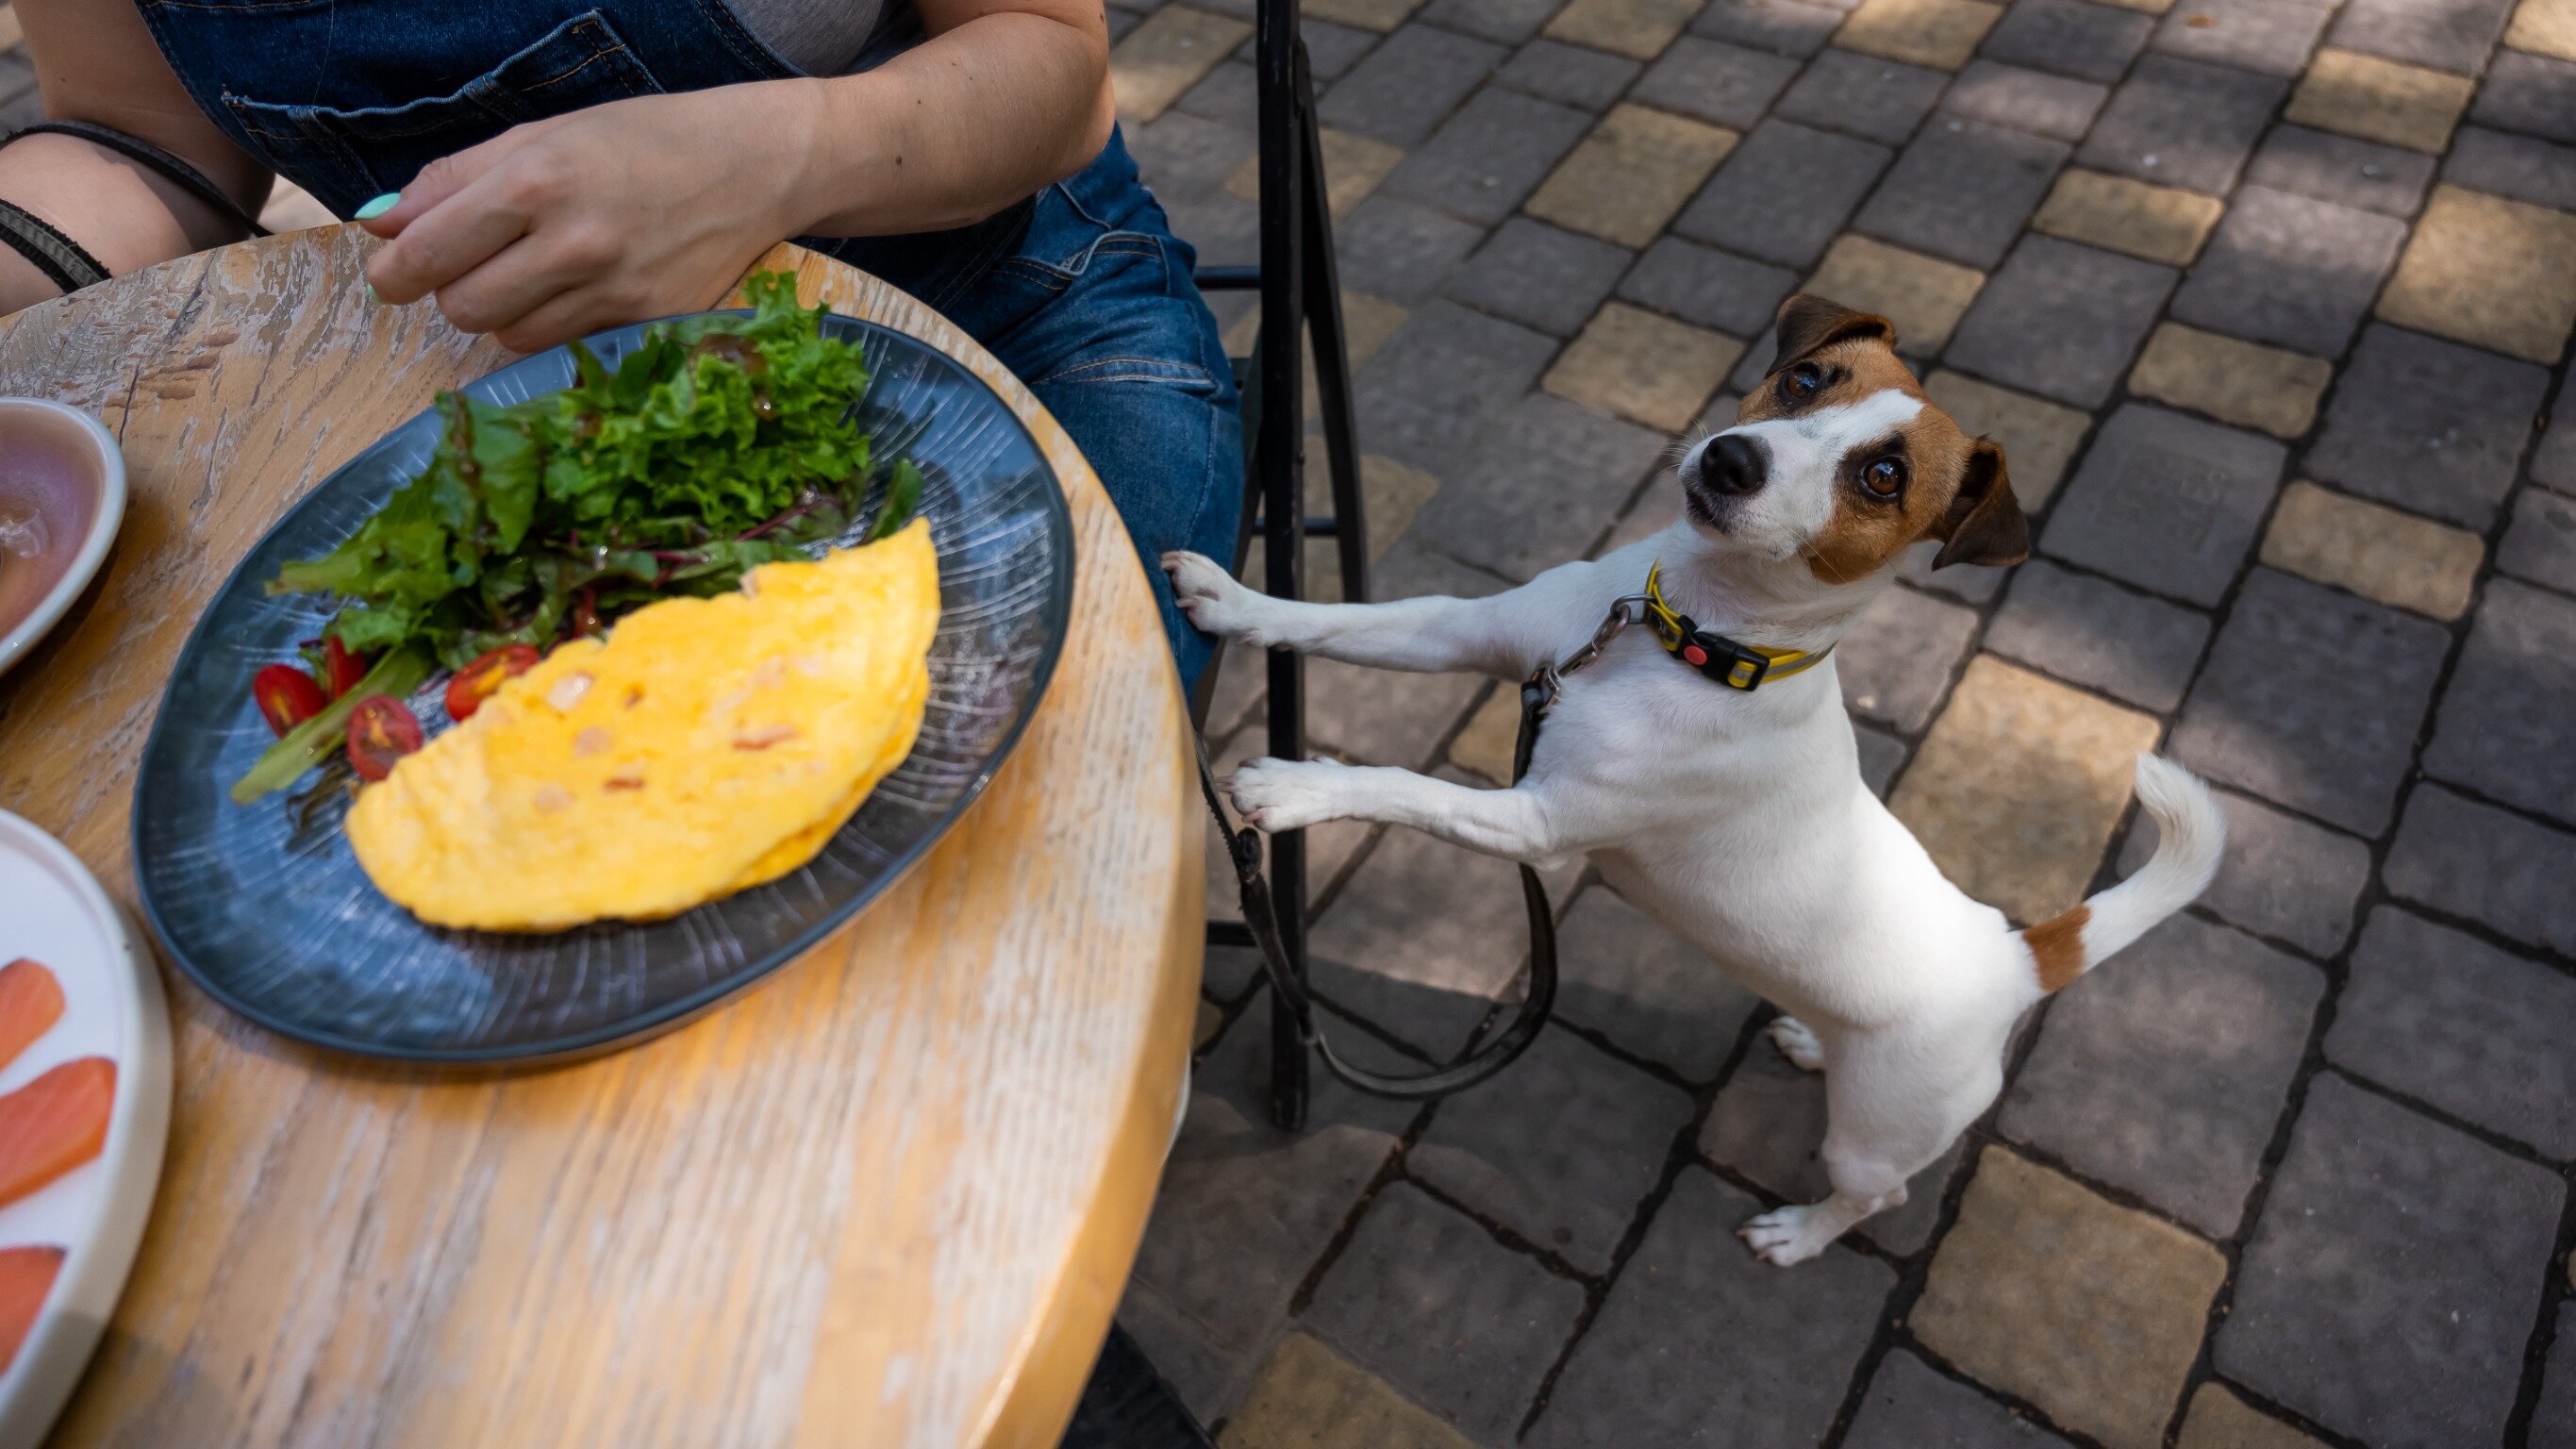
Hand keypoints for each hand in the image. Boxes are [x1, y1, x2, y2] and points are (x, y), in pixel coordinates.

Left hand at [359, 85, 820, 352]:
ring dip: (506, 312)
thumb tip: (379, 225)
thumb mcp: (540, 136)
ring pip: (510, 337)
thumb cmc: (640, 140)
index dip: (394, 272)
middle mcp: (575, 242)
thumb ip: (453, 180)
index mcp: (536, 181)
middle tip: (476, 265)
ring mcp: (616, 291)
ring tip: (536, 272)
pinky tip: (582, 288)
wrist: (753, 166)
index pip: (428, 252)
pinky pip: (566, 345)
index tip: (389, 274)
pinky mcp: (648, 324)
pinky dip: (557, 325)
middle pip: (463, 308)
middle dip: (454, 291)